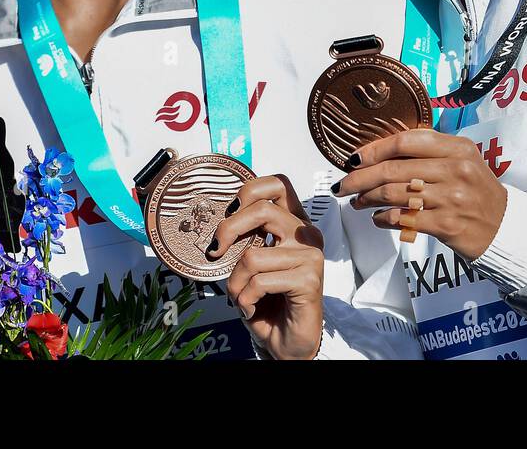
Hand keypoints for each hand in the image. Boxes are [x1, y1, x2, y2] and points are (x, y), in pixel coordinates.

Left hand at [208, 174, 324, 359]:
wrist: (290, 341)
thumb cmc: (271, 302)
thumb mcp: (252, 265)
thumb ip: (245, 240)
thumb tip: (218, 228)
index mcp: (294, 223)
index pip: (277, 184)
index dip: (248, 191)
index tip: (228, 213)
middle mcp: (306, 234)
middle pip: (261, 209)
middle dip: (228, 230)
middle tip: (216, 250)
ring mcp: (310, 255)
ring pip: (252, 254)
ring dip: (235, 282)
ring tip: (242, 296)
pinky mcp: (309, 279)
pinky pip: (259, 281)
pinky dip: (246, 299)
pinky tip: (252, 308)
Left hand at [335, 129, 507, 259]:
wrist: (506, 228)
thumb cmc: (478, 192)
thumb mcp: (464, 161)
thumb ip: (430, 152)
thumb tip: (381, 152)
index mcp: (458, 147)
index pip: (406, 141)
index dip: (374, 149)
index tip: (354, 159)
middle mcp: (455, 169)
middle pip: (393, 169)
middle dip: (360, 178)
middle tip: (343, 185)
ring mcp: (451, 198)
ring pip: (393, 194)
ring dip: (367, 199)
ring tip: (357, 202)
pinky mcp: (447, 224)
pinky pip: (403, 219)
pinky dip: (383, 218)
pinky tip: (377, 218)